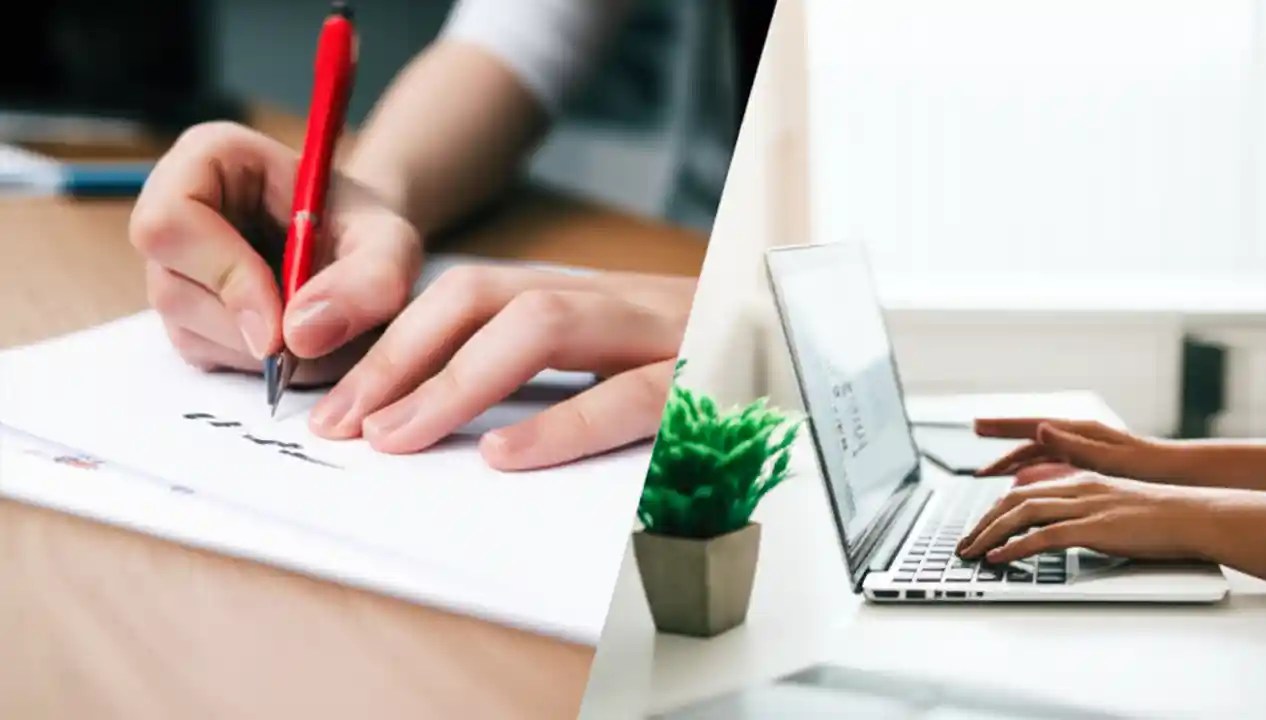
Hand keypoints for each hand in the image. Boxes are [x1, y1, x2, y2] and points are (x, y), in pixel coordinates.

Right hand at [130, 122, 421, 382]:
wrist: (364, 253)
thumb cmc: (368, 230)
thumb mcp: (391, 245)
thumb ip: (368, 280)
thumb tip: (299, 336)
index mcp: (209, 157)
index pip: (171, 220)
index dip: (223, 276)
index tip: (279, 323)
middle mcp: (174, 205)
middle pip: (170, 285)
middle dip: (245, 326)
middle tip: (307, 341)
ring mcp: (172, 262)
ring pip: (184, 326)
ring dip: (254, 350)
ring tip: (312, 332)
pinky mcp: (183, 309)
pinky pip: (200, 351)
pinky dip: (252, 362)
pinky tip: (291, 341)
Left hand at [307, 264, 694, 469]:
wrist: (807, 339)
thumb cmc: (687, 363)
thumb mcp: (600, 356)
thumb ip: (529, 373)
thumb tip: (420, 416)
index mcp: (578, 292)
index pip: (465, 293)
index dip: (392, 337)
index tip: (333, 392)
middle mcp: (610, 296)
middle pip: (487, 296)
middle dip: (403, 355)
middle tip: (346, 421)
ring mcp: (658, 327)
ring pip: (545, 325)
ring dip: (458, 381)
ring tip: (400, 435)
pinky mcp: (703, 376)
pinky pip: (633, 392)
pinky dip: (565, 422)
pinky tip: (508, 455)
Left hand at [957, 473, 1218, 563]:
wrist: (1192, 515)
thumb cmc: (1157, 517)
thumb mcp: (1109, 508)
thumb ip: (1080, 514)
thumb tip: (1057, 533)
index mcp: (1077, 481)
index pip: (1022, 492)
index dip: (993, 510)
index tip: (975, 527)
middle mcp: (1074, 488)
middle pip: (1013, 500)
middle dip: (981, 523)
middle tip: (963, 544)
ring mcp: (1083, 505)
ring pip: (1021, 514)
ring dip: (989, 534)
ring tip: (971, 553)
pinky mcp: (1093, 527)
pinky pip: (1043, 535)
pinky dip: (1015, 547)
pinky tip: (999, 558)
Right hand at [973, 418, 1182, 483]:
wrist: (1184, 477)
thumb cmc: (1152, 466)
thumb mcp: (1112, 457)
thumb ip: (1074, 444)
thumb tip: (1040, 428)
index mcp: (1078, 432)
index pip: (1029, 427)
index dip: (1000, 427)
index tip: (975, 426)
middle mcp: (1077, 439)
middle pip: (1028, 445)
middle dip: (999, 452)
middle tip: (974, 463)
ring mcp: (1082, 453)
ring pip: (1038, 459)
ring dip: (1013, 468)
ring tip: (991, 478)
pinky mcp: (1089, 469)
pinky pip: (1051, 471)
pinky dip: (1033, 478)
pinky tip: (1025, 489)